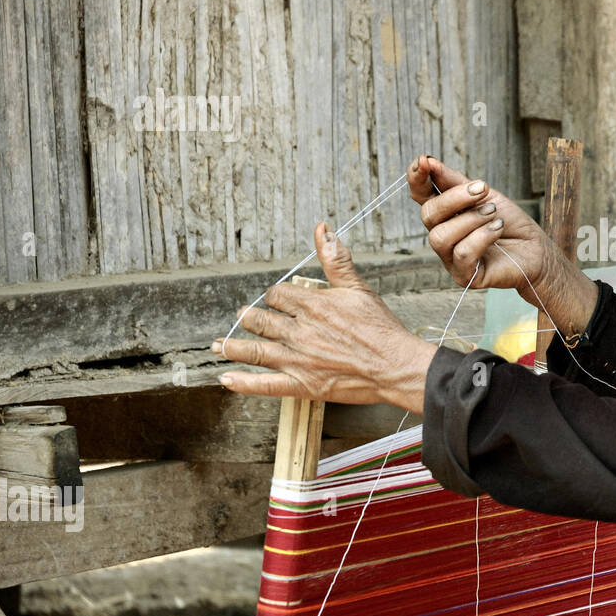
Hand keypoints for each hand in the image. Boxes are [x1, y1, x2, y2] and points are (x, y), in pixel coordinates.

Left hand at [214, 223, 436, 411]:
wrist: (395, 366)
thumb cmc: (381, 329)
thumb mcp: (358, 288)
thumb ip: (335, 259)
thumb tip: (322, 230)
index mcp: (311, 305)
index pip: (276, 295)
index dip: (275, 296)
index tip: (278, 301)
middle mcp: (299, 332)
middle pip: (259, 321)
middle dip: (249, 318)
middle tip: (244, 318)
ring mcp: (298, 360)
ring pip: (254, 351)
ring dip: (232, 347)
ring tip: (219, 346)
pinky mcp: (303, 385)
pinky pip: (265, 385)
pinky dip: (244, 383)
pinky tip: (227, 379)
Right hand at [408, 155, 596, 338]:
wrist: (535, 249)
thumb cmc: (508, 222)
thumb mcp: (483, 195)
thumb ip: (455, 181)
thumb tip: (429, 162)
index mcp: (444, 214)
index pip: (420, 195)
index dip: (417, 178)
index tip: (424, 161)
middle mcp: (442, 235)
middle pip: (428, 214)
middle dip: (454, 198)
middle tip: (483, 190)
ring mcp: (450, 258)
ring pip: (440, 236)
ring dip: (471, 219)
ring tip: (494, 214)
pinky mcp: (464, 276)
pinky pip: (461, 254)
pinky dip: (482, 237)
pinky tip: (497, 230)